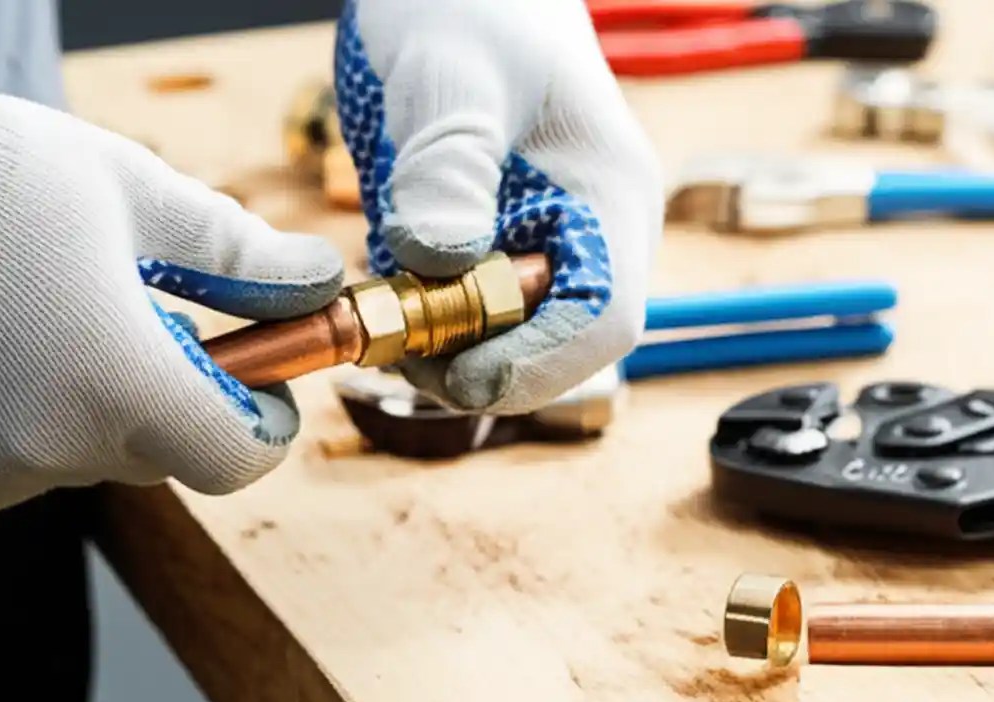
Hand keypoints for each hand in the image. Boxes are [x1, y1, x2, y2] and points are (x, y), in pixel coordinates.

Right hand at [0, 37, 343, 515]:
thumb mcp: (140, 197)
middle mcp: (53, 447)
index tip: (261, 371)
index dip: (265, 418)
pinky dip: (53, 423)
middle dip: (188, 395)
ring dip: (115, 405)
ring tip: (76, 320)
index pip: (239, 458)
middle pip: (173, 453)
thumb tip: (318, 280)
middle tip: (161, 316)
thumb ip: (242, 259)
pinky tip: (22, 353)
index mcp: (116, 383)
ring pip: (106, 458)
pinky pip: (42, 466)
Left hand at [336, 0, 663, 413]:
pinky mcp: (506, 246)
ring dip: (448, 347)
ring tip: (384, 312)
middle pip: (558, 346)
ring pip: (515, 339)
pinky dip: (433, 319)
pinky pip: (479, 311)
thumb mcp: (449, 75)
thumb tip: (440, 259)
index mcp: (609, 196)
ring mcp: (550, 243)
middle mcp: (592, 234)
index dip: (536, 366)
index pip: (604, 321)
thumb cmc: (469, 8)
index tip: (455, 373)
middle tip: (394, 348)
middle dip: (479, 363)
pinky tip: (388, 284)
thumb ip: (448, 164)